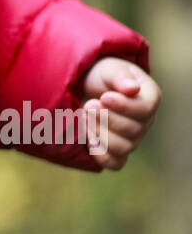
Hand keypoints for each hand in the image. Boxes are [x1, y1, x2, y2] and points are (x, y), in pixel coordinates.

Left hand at [78, 57, 160, 171]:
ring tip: (85, 117)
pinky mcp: (117, 152)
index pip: (146, 109)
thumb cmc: (101, 76)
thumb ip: (119, 76)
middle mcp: (145, 121)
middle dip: (106, 118)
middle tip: (88, 105)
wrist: (85, 88)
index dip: (124, 106)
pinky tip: (88, 140)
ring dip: (99, 133)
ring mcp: (132, 139)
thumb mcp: (108, 69)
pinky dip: (100, 155)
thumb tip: (133, 89)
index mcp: (149, 98)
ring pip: (123, 148)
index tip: (104, 97)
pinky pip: (115, 163)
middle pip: (133, 130)